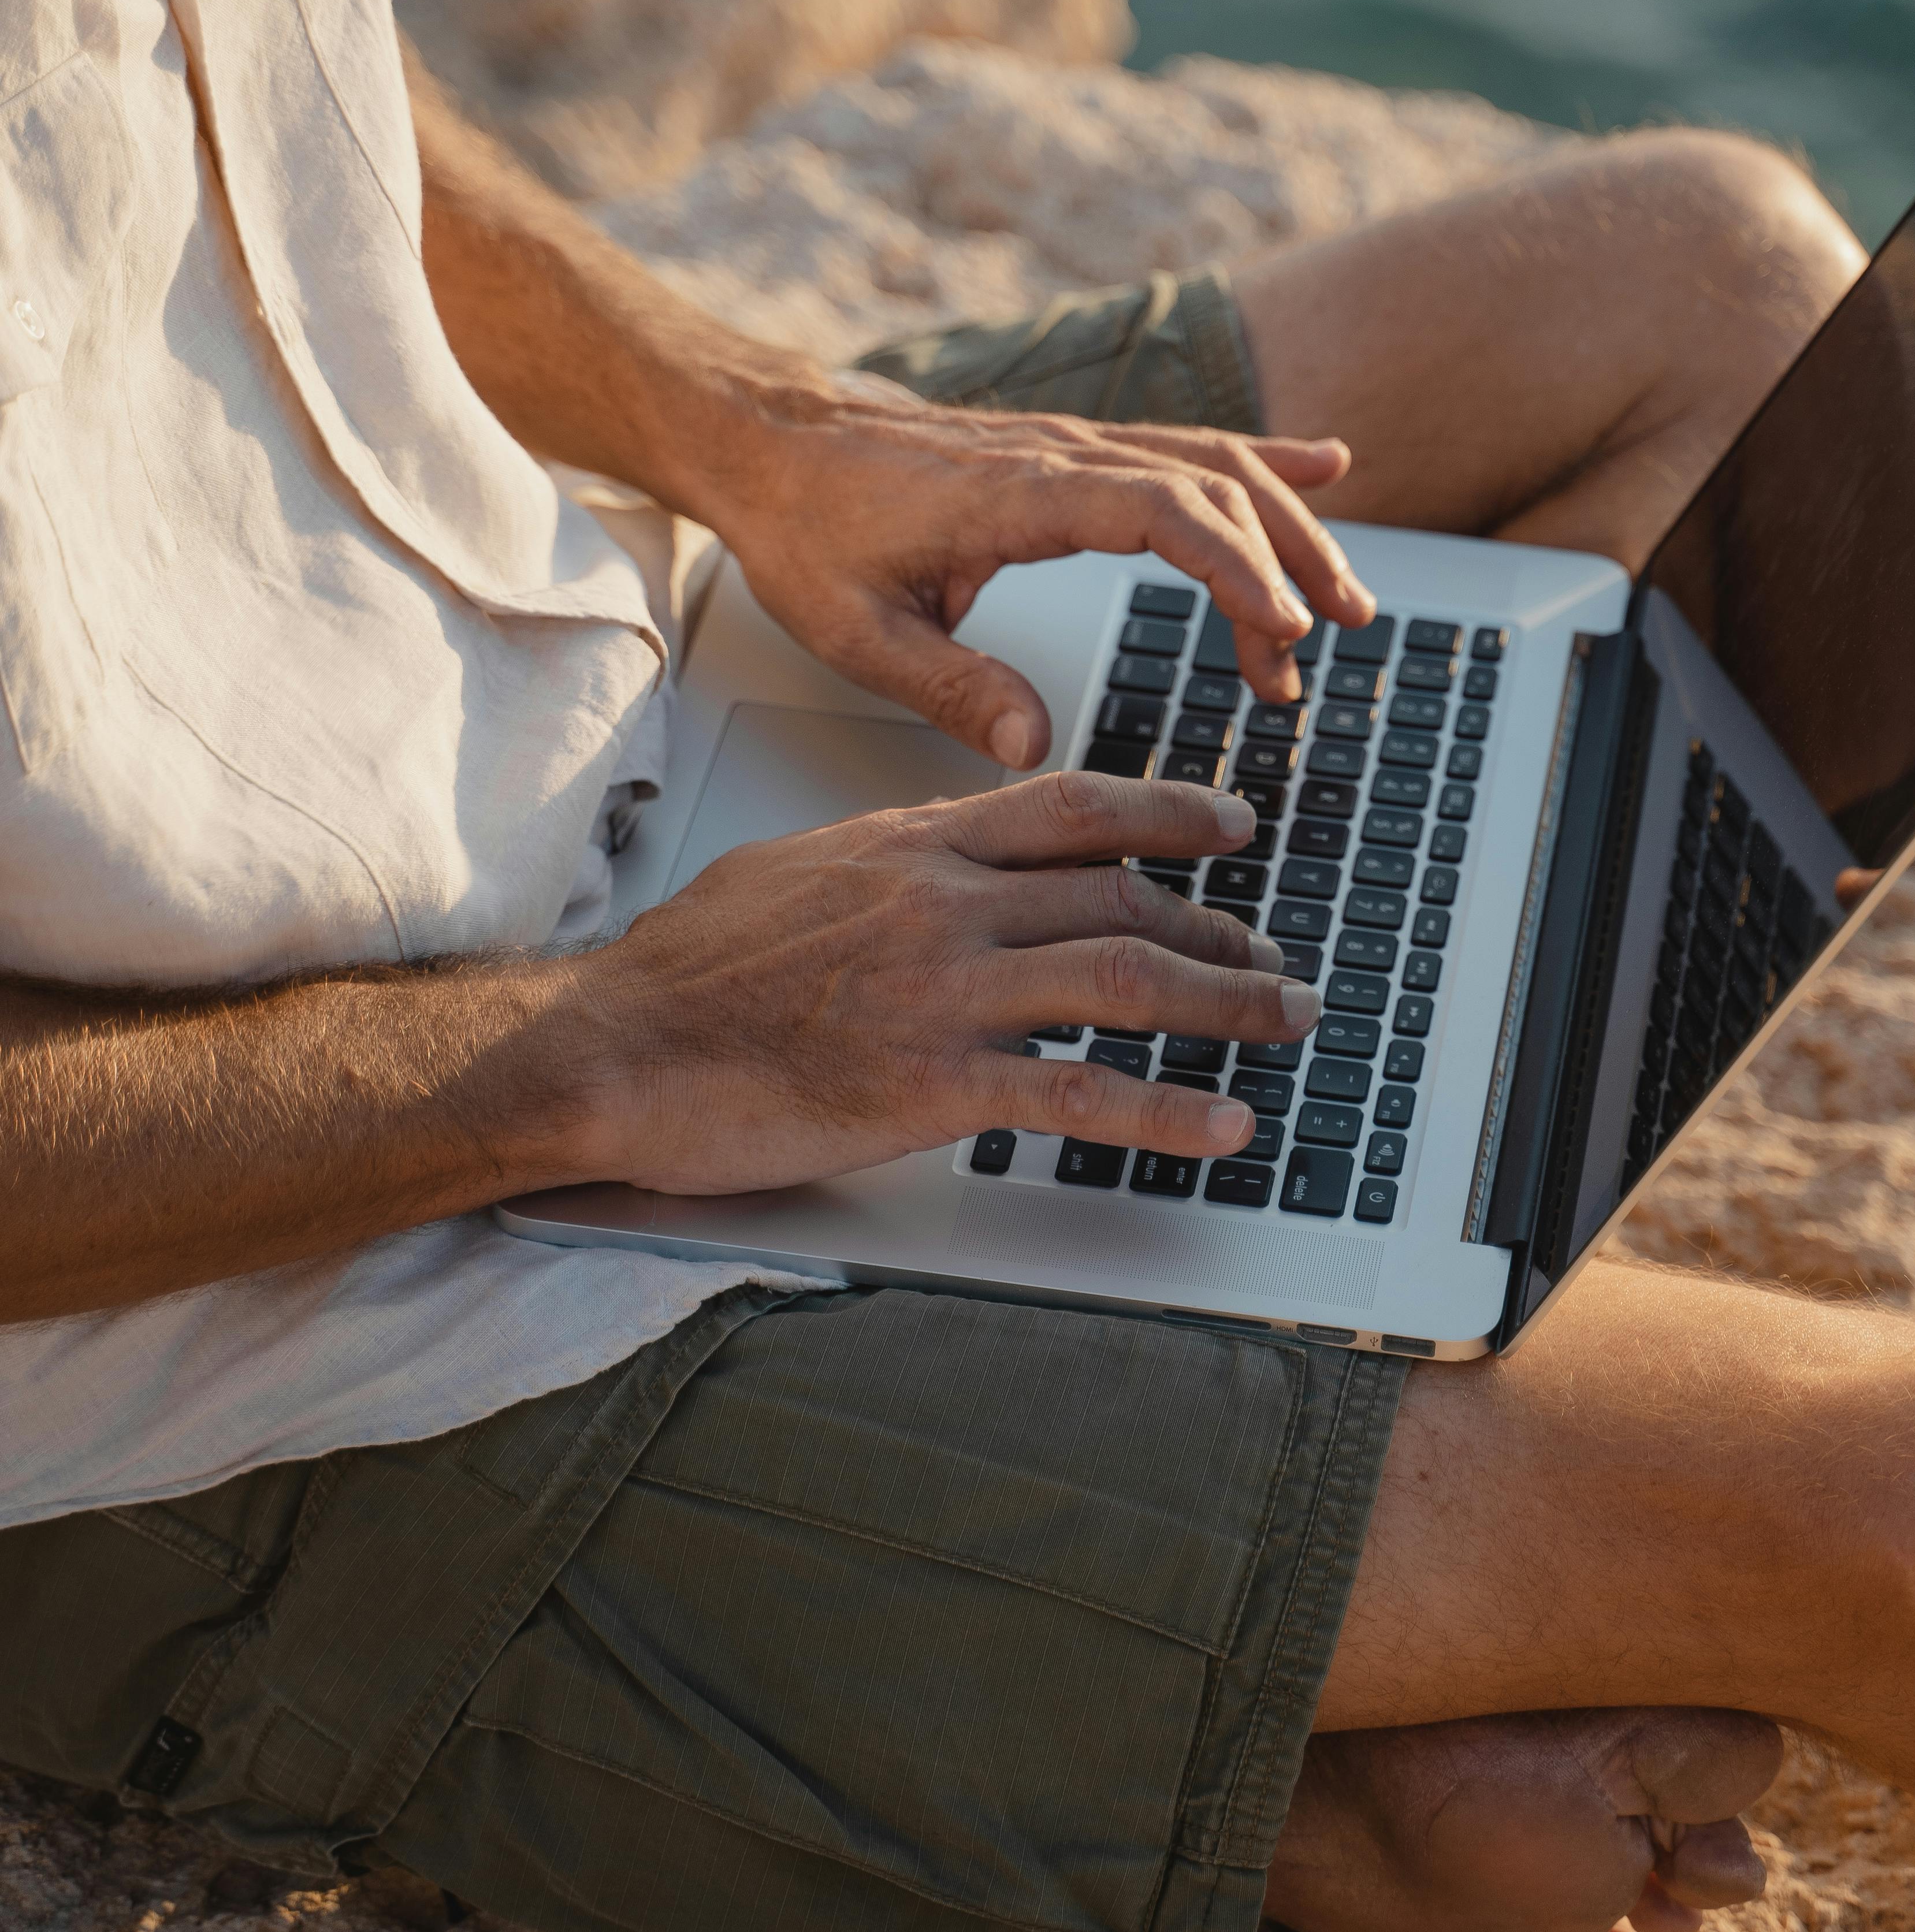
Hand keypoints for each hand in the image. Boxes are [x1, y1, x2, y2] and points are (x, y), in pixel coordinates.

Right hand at [556, 771, 1318, 1194]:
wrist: (611, 1046)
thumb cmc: (687, 972)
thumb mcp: (797, 872)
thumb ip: (887, 865)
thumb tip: (934, 862)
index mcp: (913, 846)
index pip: (1074, 806)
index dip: (1171, 810)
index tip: (1233, 822)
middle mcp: (944, 902)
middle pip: (1123, 897)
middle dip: (1219, 931)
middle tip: (1274, 961)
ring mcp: (943, 990)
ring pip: (1126, 979)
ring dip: (1226, 1004)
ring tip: (1285, 1025)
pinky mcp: (931, 1084)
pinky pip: (1079, 1094)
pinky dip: (1167, 1111)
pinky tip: (1223, 1125)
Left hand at [681, 364, 1375, 765]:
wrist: (773, 440)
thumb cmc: (807, 527)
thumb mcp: (854, 629)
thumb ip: (948, 685)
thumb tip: (1030, 744)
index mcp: (1016, 494)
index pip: (1158, 511)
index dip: (1232, 566)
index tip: (1281, 629)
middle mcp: (1059, 455)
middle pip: (1210, 488)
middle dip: (1286, 561)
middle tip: (1330, 644)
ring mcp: (1073, 445)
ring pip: (1212, 464)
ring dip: (1289, 524)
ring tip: (1344, 597)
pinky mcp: (1074, 450)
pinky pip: (1186, 447)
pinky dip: (1262, 462)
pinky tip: (1325, 470)